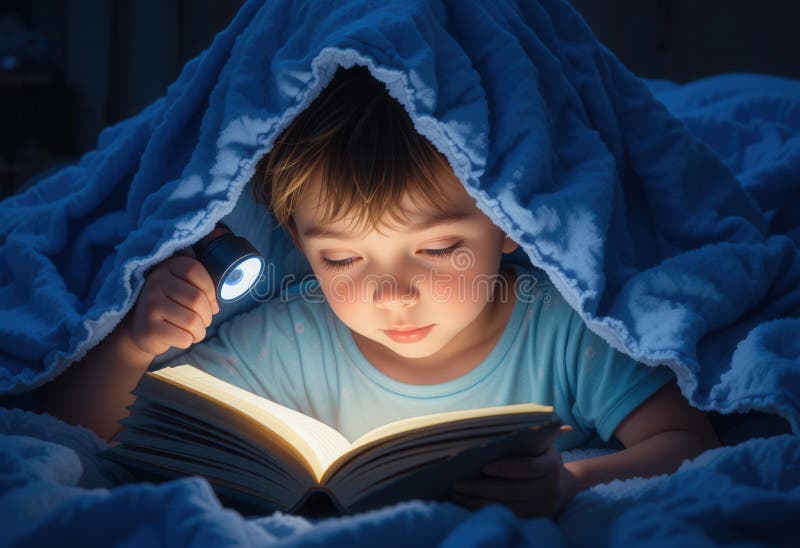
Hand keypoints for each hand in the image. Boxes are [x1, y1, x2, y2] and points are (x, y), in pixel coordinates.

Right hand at [123, 252, 219, 355]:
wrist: (141, 328)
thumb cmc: (172, 306)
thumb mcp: (184, 288)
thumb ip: (202, 288)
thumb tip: (216, 306)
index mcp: (167, 267)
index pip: (195, 271)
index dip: (209, 289)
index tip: (209, 301)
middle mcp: (155, 282)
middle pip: (197, 299)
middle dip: (207, 315)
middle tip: (203, 321)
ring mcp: (149, 305)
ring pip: (192, 321)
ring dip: (200, 331)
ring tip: (194, 331)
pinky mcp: (148, 328)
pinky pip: (184, 338)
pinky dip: (188, 341)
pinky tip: (180, 337)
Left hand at [450, 447, 578, 517]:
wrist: (563, 485)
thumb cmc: (542, 458)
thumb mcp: (540, 446)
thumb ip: (524, 439)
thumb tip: (490, 429)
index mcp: (552, 465)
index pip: (528, 467)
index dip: (506, 468)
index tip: (483, 467)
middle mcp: (551, 488)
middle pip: (513, 491)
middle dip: (482, 488)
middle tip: (457, 484)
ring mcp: (543, 507)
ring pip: (507, 508)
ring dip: (478, 503)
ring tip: (456, 495)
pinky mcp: (534, 520)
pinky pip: (507, 517)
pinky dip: (485, 511)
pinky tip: (467, 504)